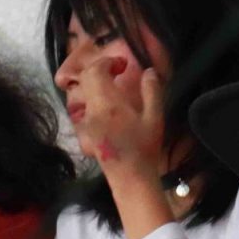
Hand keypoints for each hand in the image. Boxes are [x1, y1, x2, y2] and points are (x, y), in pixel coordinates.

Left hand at [70, 55, 166, 173]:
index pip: (94, 72)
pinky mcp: (86, 131)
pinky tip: (112, 104)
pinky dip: (96, 97)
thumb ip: (152, 91)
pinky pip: (86, 106)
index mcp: (107, 104)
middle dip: (100, 69)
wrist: (129, 177)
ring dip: (97, 83)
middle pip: (85, 79)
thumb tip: (149, 71)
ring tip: (117, 85)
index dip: (107, 62)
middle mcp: (91, 110)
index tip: (123, 64)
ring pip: (84, 92)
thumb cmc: (144, 147)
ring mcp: (86, 121)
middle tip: (119, 71)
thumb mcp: (155, 117)